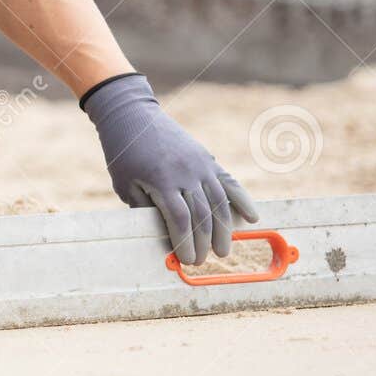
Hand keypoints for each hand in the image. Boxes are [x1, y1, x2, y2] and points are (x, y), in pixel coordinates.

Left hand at [82, 73, 257, 264]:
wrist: (132, 115)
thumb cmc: (124, 153)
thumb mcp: (125, 185)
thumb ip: (145, 209)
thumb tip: (163, 236)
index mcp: (162, 181)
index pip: (180, 220)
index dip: (186, 243)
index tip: (188, 260)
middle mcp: (185, 173)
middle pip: (202, 215)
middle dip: (204, 242)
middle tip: (203, 260)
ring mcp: (200, 165)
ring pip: (219, 202)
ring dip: (224, 229)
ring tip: (224, 250)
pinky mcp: (207, 159)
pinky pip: (228, 182)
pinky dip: (242, 200)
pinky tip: (251, 217)